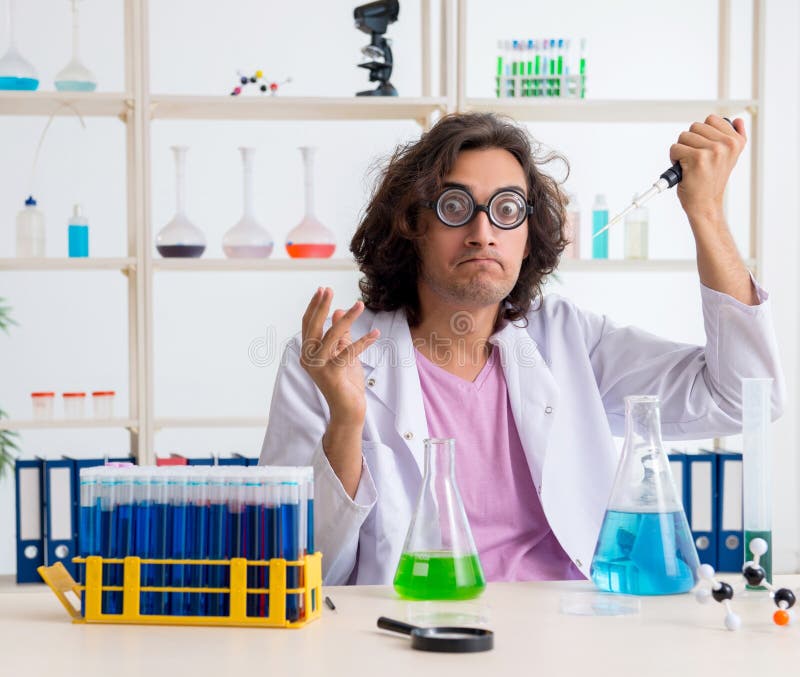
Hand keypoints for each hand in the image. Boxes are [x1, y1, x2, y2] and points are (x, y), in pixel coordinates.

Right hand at [300, 287, 379, 425]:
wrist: (348, 410)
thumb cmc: (345, 382)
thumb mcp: (343, 353)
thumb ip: (340, 334)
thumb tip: (338, 310)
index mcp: (308, 353)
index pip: (308, 324)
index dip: (315, 306)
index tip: (323, 289)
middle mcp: (308, 359)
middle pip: (313, 326)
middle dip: (321, 306)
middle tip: (329, 288)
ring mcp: (318, 368)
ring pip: (331, 336)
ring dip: (347, 319)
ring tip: (360, 305)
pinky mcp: (332, 375)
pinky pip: (348, 353)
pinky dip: (363, 342)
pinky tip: (375, 333)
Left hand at [669, 114, 746, 225]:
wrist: (705, 204)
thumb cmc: (712, 181)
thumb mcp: (730, 158)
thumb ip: (735, 137)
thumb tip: (737, 120)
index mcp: (736, 141)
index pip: (710, 119)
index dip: (701, 134)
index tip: (705, 149)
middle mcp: (727, 144)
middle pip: (695, 126)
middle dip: (690, 142)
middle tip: (695, 160)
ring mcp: (714, 150)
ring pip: (684, 136)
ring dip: (681, 150)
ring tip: (690, 165)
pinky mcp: (698, 158)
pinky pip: (675, 148)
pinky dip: (674, 159)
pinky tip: (684, 170)